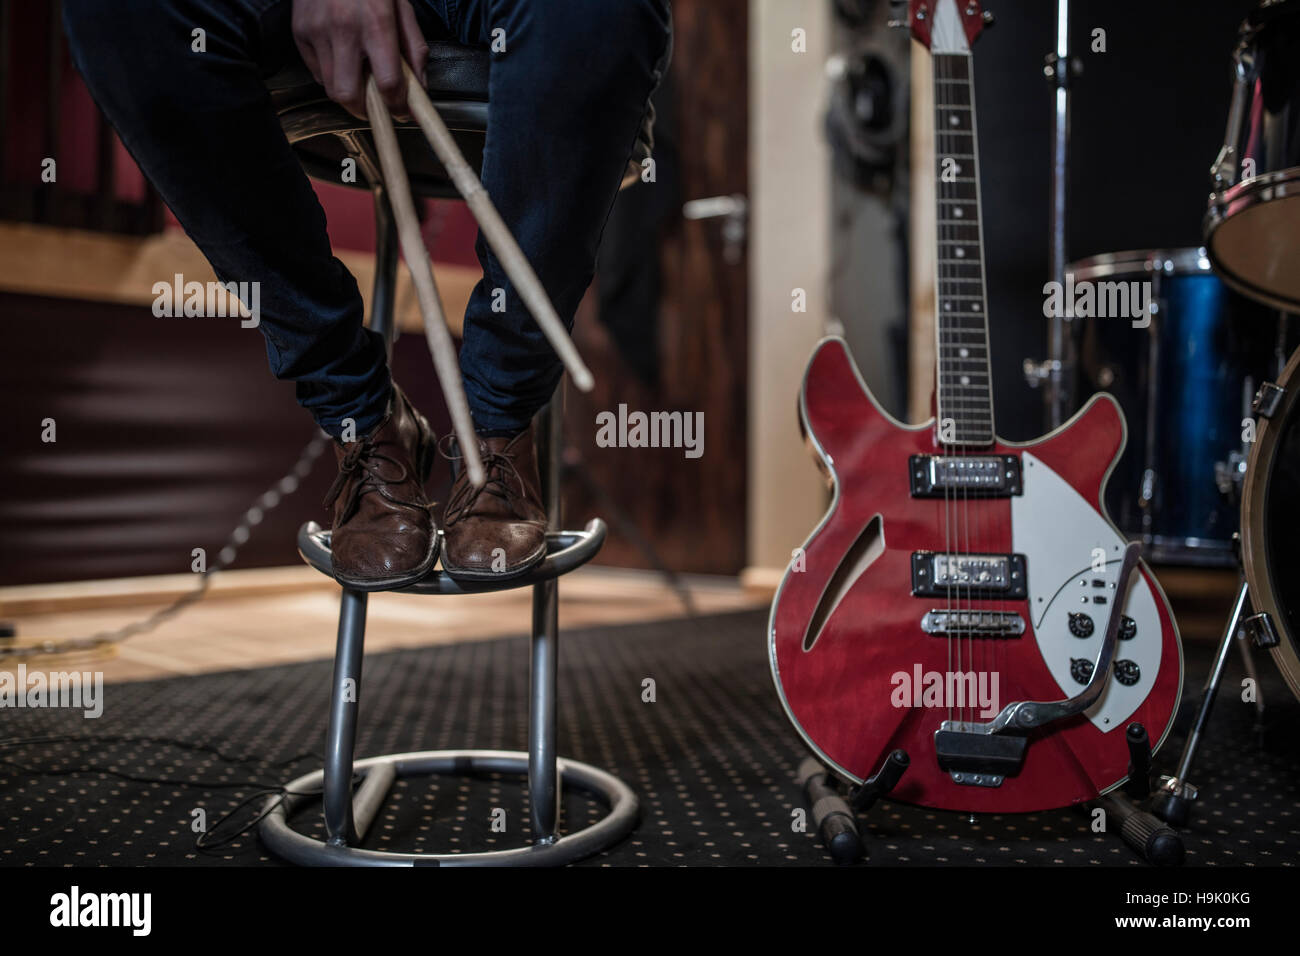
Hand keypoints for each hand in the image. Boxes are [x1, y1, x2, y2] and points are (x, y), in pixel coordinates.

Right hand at [292, 0, 427, 118]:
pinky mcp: (300, 31)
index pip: (388, 82)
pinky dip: (330, 74)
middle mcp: (344, 28)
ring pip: (329, 87)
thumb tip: (420, 89)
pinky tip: (341, 59)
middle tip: (376, 106)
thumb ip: (414, 50)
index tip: (401, 110)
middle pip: (348, 95)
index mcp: (376, 22)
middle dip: (364, 110)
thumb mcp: (402, 8)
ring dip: (347, 92)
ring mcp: (317, 30)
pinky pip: (315, 70)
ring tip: (359, 77)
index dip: (397, 105)